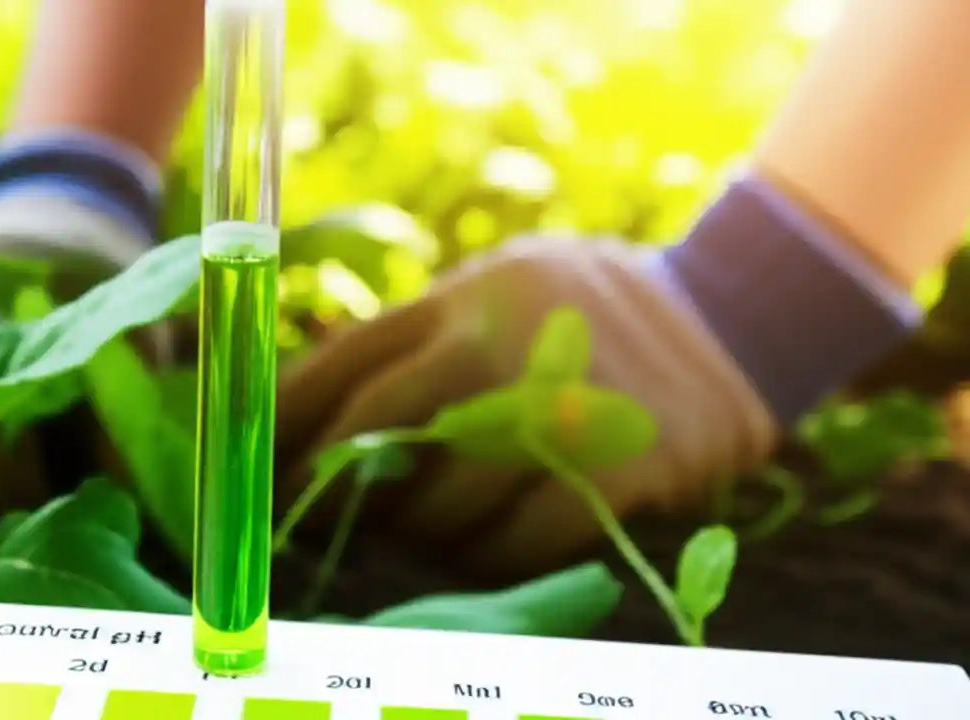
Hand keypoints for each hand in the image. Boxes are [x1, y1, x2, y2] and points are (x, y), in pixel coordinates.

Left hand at [276, 235, 777, 578]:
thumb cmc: (586, 308)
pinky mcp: (612, 467)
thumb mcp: (498, 287)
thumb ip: (421, 338)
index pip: (340, 364)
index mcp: (459, 299)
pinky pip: (514, 543)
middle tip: (311, 521)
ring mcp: (555, 408)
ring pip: (439, 504)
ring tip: (407, 535)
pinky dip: (480, 558)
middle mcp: (495, 347)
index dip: (283, 423)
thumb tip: (320, 406)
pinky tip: (474, 550)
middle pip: (373, 435)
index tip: (254, 463)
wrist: (731, 317)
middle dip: (330, 488)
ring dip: (411, 533)